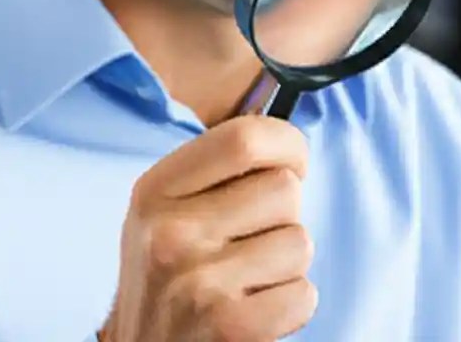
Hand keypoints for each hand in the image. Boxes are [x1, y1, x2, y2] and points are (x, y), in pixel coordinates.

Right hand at [101, 116, 316, 341]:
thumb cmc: (167, 280)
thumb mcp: (164, 213)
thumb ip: (216, 173)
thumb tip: (289, 145)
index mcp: (155, 191)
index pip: (247, 137)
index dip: (288, 146)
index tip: (291, 165)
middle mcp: (171, 232)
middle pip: (285, 189)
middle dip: (282, 216)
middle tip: (249, 242)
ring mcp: (199, 281)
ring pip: (300, 243)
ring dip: (286, 265)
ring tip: (247, 279)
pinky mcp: (230, 326)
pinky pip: (305, 294)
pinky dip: (291, 306)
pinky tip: (255, 310)